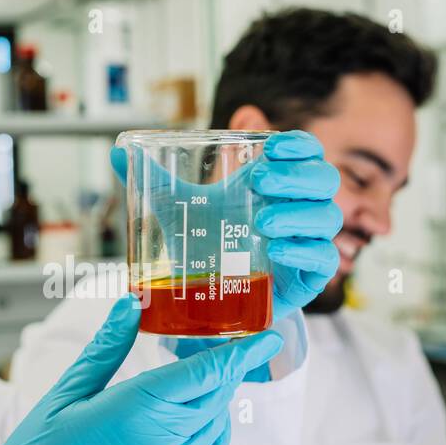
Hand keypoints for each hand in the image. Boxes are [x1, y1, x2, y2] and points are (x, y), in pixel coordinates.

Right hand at [0, 294, 282, 444]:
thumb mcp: (67, 393)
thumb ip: (106, 349)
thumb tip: (131, 305)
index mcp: (133, 411)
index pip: (203, 374)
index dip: (240, 353)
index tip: (269, 335)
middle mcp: (160, 444)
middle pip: (213, 396)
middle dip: (222, 369)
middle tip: (216, 345)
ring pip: (213, 425)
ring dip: (214, 399)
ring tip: (198, 380)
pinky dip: (213, 434)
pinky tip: (200, 418)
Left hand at [112, 129, 341, 322]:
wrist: (210, 300)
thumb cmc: (205, 245)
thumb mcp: (178, 210)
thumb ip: (153, 180)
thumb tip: (117, 149)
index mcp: (277, 183)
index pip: (307, 152)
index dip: (299, 144)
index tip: (272, 146)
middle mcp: (299, 209)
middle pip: (324, 180)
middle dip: (296, 177)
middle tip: (258, 182)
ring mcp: (307, 243)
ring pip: (327, 218)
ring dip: (298, 215)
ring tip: (263, 221)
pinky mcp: (309, 279)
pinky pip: (324, 260)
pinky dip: (304, 251)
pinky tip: (276, 250)